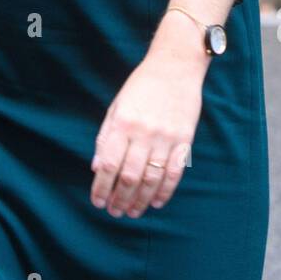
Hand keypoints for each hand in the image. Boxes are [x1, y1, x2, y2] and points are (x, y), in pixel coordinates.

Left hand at [89, 22, 208, 217]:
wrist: (175, 67)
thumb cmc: (141, 85)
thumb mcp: (116, 105)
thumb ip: (106, 137)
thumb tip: (96, 167)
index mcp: (123, 123)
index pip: (108, 164)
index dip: (101, 187)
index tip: (98, 202)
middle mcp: (143, 132)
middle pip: (129, 176)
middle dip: (120, 199)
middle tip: (114, 212)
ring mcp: (166, 138)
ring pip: (151, 179)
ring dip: (140, 200)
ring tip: (132, 212)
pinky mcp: (184, 140)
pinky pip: (174, 172)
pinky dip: (165, 191)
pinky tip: (155, 202)